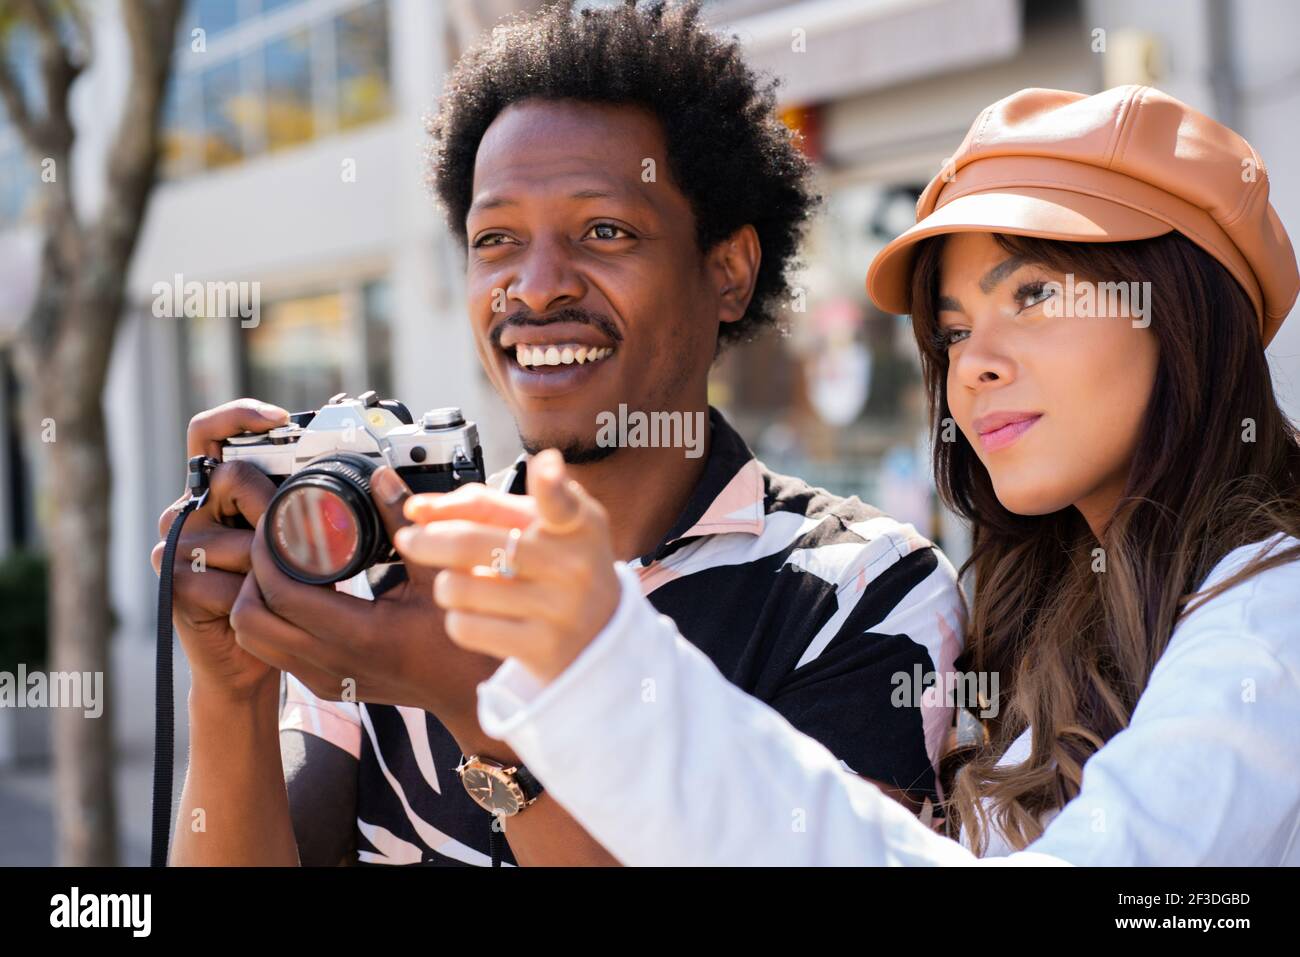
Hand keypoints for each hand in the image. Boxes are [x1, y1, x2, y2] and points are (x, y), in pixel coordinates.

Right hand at [151, 399, 287, 700]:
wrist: (259, 654)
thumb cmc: (291, 590)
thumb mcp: (310, 539)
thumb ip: (316, 504)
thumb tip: (374, 474)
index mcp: (218, 490)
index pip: (209, 432)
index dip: (239, 416)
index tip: (278, 418)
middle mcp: (190, 509)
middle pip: (231, 477)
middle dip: (276, 504)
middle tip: (303, 532)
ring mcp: (177, 545)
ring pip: (237, 532)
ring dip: (276, 559)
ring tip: (292, 579)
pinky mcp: (176, 583)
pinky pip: (227, 576)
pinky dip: (260, 590)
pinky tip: (268, 599)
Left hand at [228, 466, 505, 723]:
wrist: (469, 690)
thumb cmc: (462, 638)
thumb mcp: (437, 574)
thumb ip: (404, 525)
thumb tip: (381, 480)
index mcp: (360, 634)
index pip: (282, 595)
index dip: (265, 556)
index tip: (271, 527)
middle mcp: (334, 662)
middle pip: (251, 621)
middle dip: (251, 577)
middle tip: (270, 547)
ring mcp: (327, 679)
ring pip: (256, 641)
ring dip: (257, 602)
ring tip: (280, 571)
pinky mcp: (327, 686)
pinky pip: (276, 655)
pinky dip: (272, 623)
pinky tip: (299, 598)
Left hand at [394, 448, 621, 684]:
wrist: (602, 636)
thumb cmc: (561, 569)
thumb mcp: (545, 527)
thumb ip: (488, 506)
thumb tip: (420, 509)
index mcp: (578, 525)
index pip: (562, 503)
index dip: (551, 483)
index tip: (545, 465)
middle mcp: (572, 565)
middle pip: (471, 543)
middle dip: (426, 540)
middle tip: (409, 538)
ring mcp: (558, 609)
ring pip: (458, 588)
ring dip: (447, 585)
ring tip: (464, 585)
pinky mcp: (540, 647)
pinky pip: (465, 627)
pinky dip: (458, 618)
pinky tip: (478, 614)